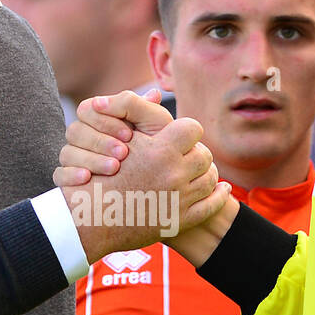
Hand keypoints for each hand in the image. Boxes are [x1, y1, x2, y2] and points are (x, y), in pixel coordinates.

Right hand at [55, 90, 173, 187]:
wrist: (161, 183)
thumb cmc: (160, 147)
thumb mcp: (154, 122)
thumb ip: (135, 104)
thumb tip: (106, 100)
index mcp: (100, 117)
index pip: (87, 110)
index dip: (106, 121)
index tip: (129, 136)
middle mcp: (85, 136)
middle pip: (75, 131)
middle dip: (100, 142)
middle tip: (123, 154)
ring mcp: (75, 158)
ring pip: (67, 153)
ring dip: (90, 159)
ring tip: (113, 168)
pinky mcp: (70, 180)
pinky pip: (59, 175)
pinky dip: (71, 175)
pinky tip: (87, 178)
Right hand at [61, 109, 229, 263]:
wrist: (92, 219)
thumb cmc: (98, 175)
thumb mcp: (115, 139)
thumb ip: (136, 112)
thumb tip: (156, 93)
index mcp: (161, 151)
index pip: (193, 128)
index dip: (187, 130)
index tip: (182, 135)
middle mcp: (174, 174)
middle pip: (204, 154)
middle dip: (197, 153)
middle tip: (190, 155)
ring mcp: (180, 199)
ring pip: (210, 179)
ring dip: (207, 173)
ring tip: (200, 171)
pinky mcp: (181, 221)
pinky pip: (211, 206)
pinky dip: (219, 196)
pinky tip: (221, 190)